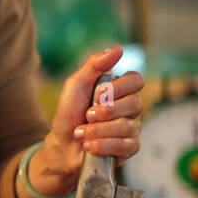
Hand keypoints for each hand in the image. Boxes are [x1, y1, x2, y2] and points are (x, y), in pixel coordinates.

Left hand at [34, 46, 144, 193]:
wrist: (61, 145)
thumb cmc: (69, 114)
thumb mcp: (76, 84)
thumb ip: (94, 64)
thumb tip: (118, 49)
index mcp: (120, 90)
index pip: (136, 80)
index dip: (119, 87)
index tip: (97, 94)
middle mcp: (130, 108)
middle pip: (135, 103)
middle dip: (106, 111)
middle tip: (88, 116)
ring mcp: (132, 128)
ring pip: (128, 126)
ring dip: (99, 130)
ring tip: (82, 133)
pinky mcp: (129, 148)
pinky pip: (126, 145)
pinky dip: (104, 145)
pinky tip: (89, 146)